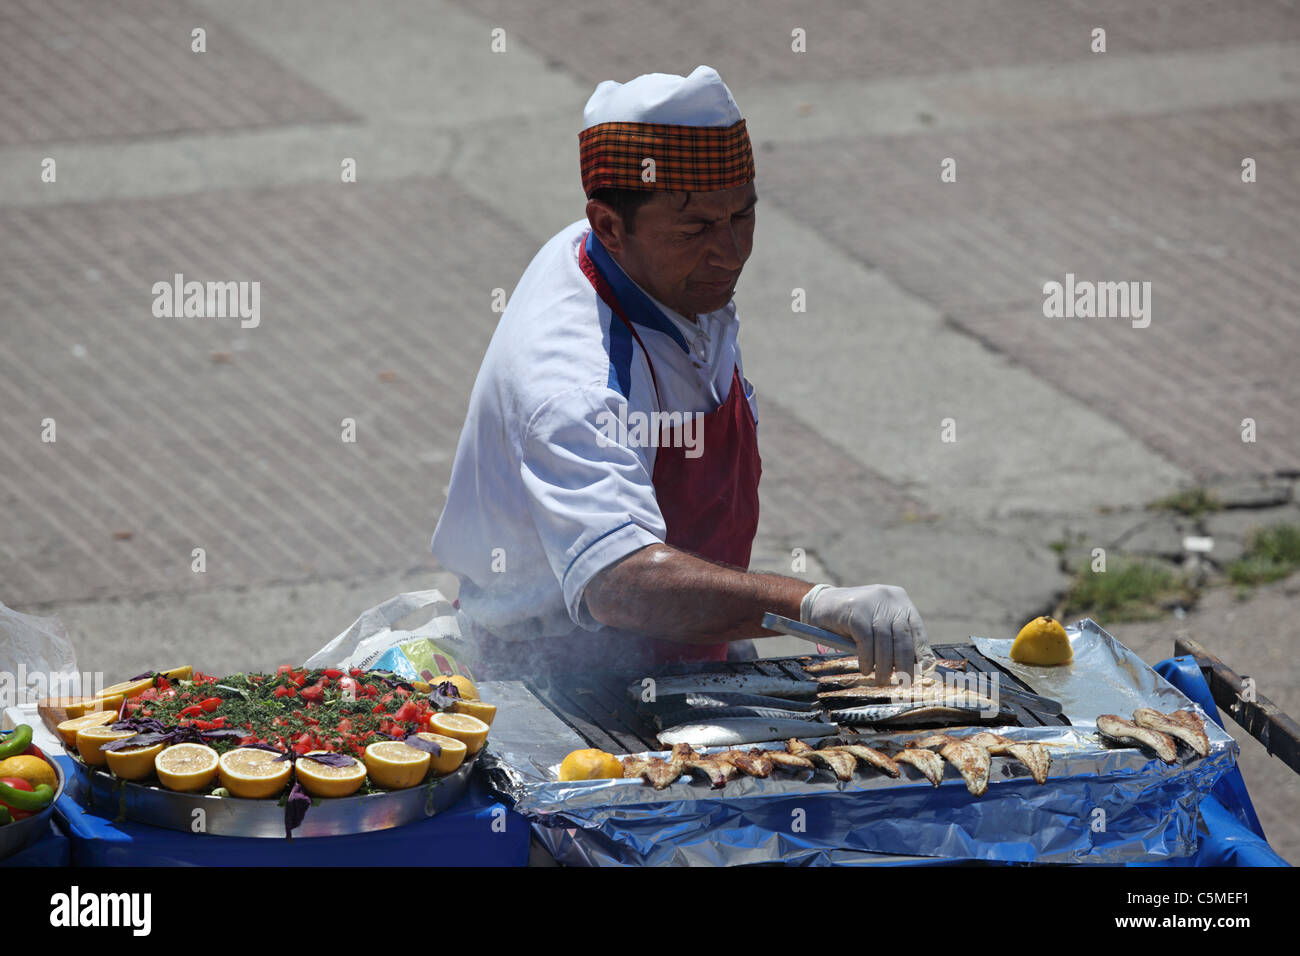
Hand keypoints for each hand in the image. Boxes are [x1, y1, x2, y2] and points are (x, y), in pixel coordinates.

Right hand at [801, 584, 928, 683]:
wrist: (820, 603)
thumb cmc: (852, 620)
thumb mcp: (878, 625)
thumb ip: (893, 639)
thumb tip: (912, 666)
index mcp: (900, 601)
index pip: (917, 630)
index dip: (923, 652)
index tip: (926, 671)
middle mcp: (889, 599)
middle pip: (902, 637)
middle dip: (904, 664)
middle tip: (903, 682)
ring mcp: (871, 603)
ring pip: (884, 640)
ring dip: (883, 665)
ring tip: (880, 680)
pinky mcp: (855, 611)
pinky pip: (865, 640)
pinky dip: (867, 658)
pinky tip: (865, 669)